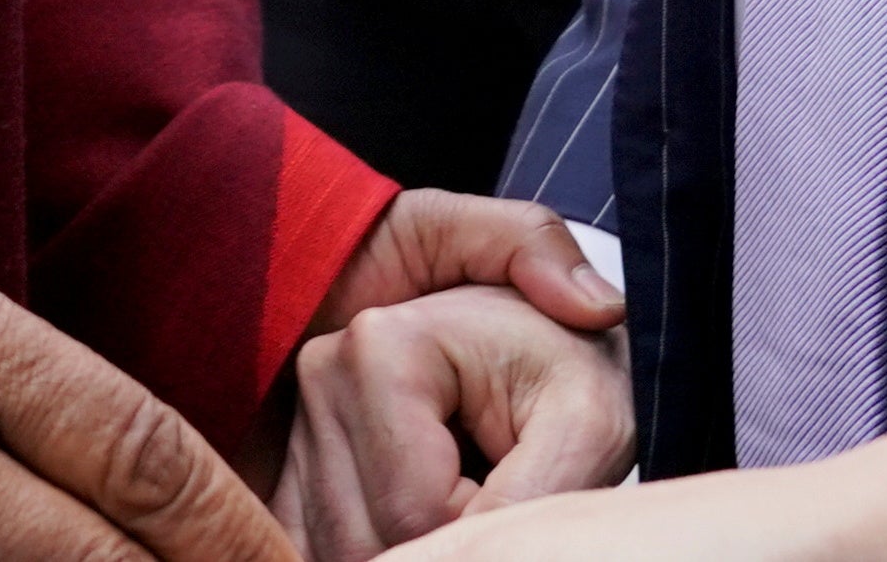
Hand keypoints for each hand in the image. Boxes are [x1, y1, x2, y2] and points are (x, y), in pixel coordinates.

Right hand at [284, 290, 634, 558]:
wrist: (545, 348)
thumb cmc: (569, 369)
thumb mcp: (590, 414)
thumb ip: (550, 488)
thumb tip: (501, 552)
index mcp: (379, 346)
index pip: (416, 513)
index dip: (483, 525)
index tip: (521, 477)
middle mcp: (322, 374)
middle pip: (368, 537)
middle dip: (445, 539)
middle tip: (497, 485)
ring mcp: (300, 414)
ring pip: (339, 549)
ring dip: (415, 545)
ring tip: (469, 488)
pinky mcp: (296, 454)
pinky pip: (314, 541)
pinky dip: (376, 548)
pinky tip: (426, 518)